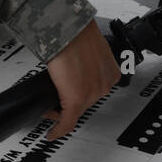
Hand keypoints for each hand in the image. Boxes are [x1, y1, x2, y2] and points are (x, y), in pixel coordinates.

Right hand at [42, 20, 123, 140]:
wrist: (66, 28)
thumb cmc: (74, 31)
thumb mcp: (88, 48)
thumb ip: (87, 60)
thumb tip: (75, 66)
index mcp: (111, 72)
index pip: (95, 90)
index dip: (80, 94)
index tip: (71, 95)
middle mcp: (104, 84)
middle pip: (85, 101)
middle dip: (68, 103)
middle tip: (56, 103)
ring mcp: (92, 93)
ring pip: (74, 111)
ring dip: (61, 111)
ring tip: (51, 109)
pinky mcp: (76, 100)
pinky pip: (67, 122)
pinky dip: (58, 129)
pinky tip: (52, 133)